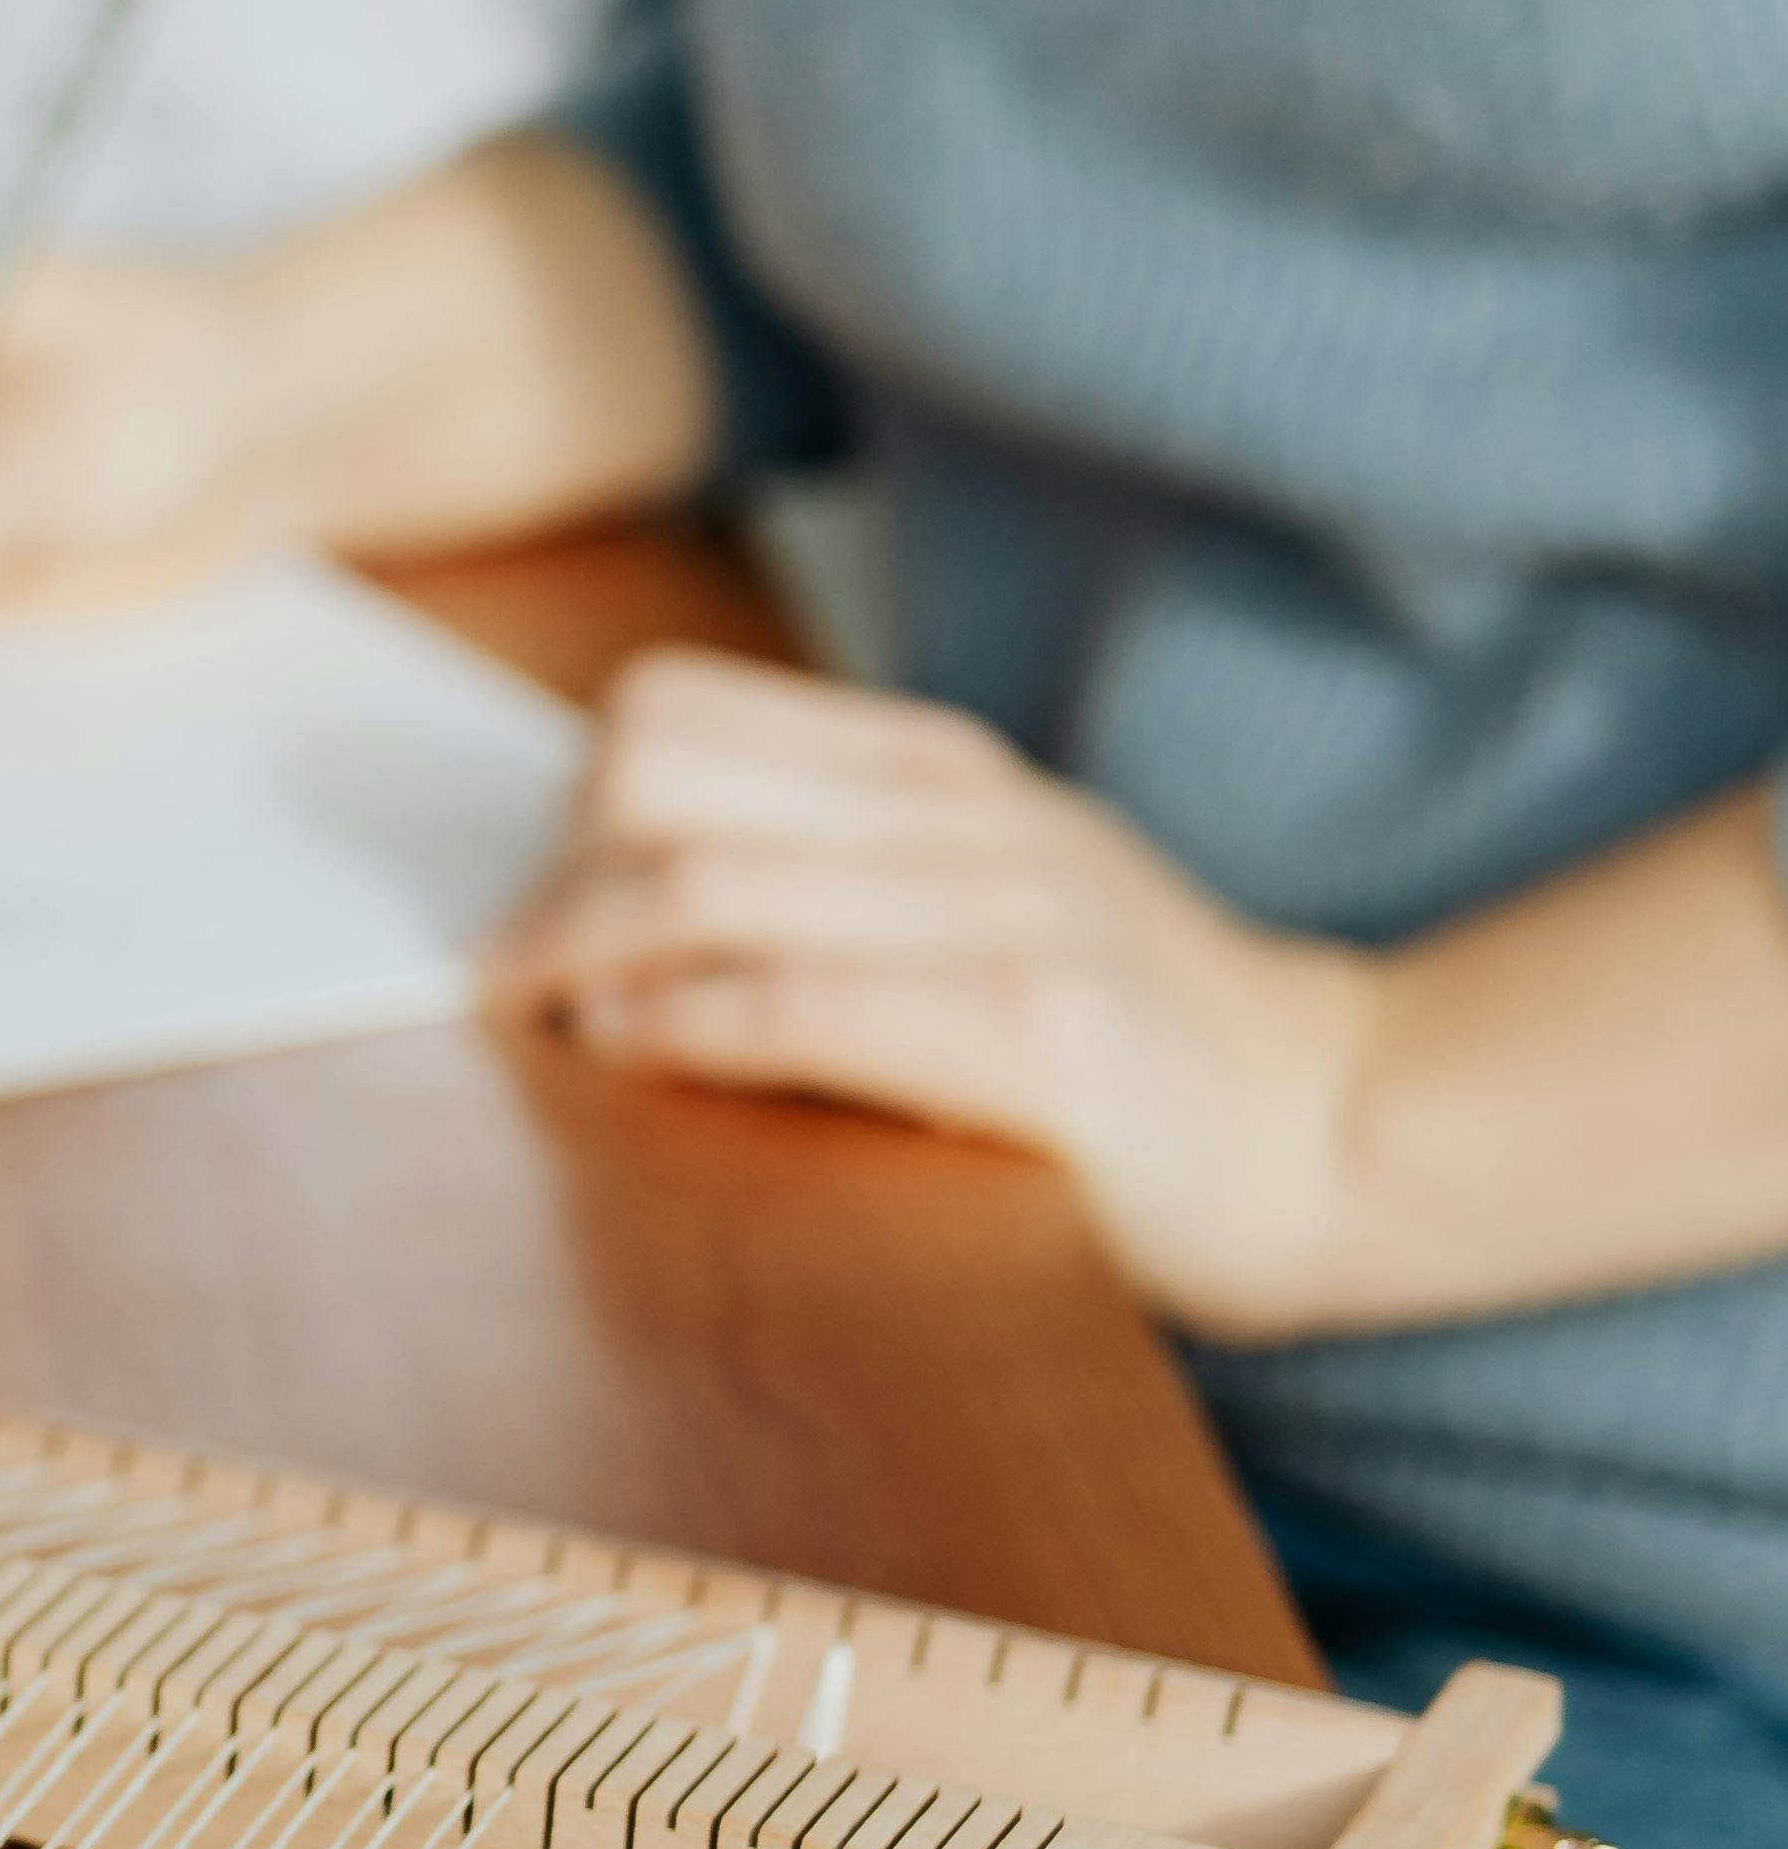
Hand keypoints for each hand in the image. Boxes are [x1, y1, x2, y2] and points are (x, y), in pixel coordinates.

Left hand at [484, 651, 1383, 1336]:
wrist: (1338, 1131)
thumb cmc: (1122, 1046)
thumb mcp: (970, 905)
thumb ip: (821, 875)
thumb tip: (596, 904)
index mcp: (934, 770)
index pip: (670, 717)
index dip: (560, 813)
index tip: (528, 914)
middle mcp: (962, 814)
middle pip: (650, 781)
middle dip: (544, 888)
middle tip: (509, 986)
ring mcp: (1004, 911)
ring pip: (700, 884)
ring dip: (578, 961)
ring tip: (544, 1028)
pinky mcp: (1033, 1031)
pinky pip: (792, 1001)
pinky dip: (677, 1025)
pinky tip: (634, 1059)